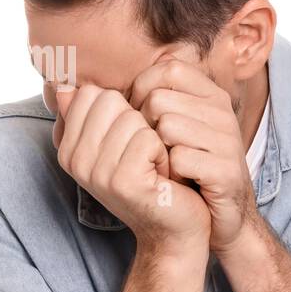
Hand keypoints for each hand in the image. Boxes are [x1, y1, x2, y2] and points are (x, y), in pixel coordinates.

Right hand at [54, 84, 208, 250]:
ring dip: (153, 139)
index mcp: (69, 148)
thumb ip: (93, 116)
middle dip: (138, 121)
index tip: (129, 142)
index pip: (89, 94)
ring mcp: (96, 172)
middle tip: (145, 155)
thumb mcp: (118, 145)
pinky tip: (162, 176)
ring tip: (153, 167)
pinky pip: (147, 138)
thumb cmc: (152, 181)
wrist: (174, 229)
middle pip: (109, 101)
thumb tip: (65, 86)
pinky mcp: (122, 181)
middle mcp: (75, 160)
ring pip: (130, 118)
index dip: (121, 110)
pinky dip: (163, 153)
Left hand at [129, 58, 254, 253]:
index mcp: (209, 95)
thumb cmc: (178, 170)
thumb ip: (124, 103)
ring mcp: (228, 140)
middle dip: (146, 129)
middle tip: (155, 152)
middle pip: (160, 101)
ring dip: (158, 154)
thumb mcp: (157, 130)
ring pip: (169, 128)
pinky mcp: (227, 170)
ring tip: (167, 167)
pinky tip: (178, 183)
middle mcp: (223, 112)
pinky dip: (171, 174)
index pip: (167, 70)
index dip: (142, 94)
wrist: (210, 220)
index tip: (140, 122)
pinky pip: (181, 160)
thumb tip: (62, 86)